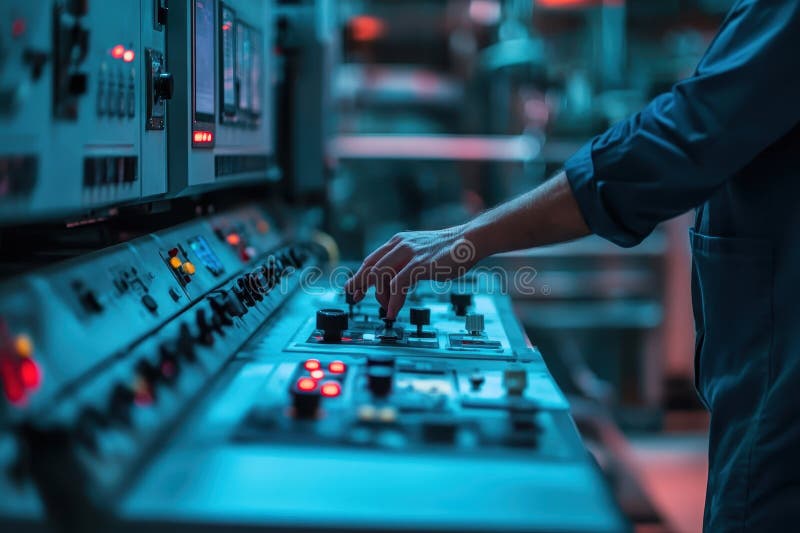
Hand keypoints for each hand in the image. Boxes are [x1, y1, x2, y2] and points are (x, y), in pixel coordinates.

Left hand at [345, 225, 483, 318]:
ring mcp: (409, 254)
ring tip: (385, 310)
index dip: (360, 275)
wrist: (469, 241)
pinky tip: (394, 311)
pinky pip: (398, 285)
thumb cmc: (449, 250)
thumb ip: (407, 262)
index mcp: (398, 241)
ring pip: (379, 275)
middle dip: (360, 284)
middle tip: (355, 298)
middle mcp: (400, 245)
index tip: (353, 288)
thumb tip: (396, 281)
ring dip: (380, 296)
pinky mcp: (418, 264)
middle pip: (369, 266)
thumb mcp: (421, 253)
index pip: (371, 259)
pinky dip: (393, 301)